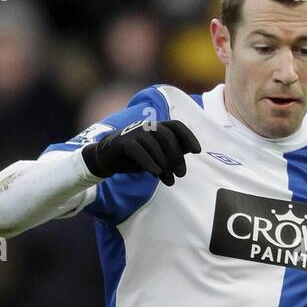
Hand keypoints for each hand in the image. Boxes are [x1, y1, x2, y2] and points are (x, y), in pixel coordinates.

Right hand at [82, 118, 200, 185]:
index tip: (197, 151)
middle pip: (167, 136)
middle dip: (176, 156)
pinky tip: (156, 174)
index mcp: (158, 127)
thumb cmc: (137, 156)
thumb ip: (173, 151)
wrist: (109, 158)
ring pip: (154, 144)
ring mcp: (134, 133)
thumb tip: (191, 150)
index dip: (188, 136)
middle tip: (181, 174)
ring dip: (164, 164)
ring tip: (169, 181)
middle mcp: (147, 126)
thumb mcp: (158, 155)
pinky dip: (149, 162)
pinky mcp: (123, 142)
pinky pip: (138, 150)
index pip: (176, 126)